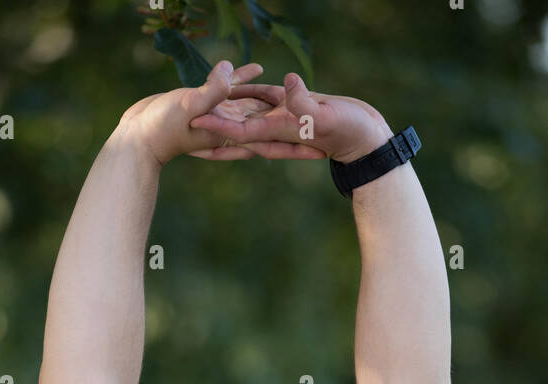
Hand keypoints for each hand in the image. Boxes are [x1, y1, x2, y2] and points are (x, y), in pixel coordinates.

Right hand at [120, 61, 327, 163]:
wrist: (138, 135)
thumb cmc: (159, 127)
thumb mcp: (188, 105)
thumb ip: (212, 90)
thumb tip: (231, 71)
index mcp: (232, 135)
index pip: (273, 141)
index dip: (297, 143)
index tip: (323, 148)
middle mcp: (231, 129)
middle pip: (271, 130)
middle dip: (296, 130)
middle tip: (324, 128)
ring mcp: (221, 116)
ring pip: (257, 109)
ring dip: (277, 104)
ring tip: (298, 97)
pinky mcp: (209, 102)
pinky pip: (234, 90)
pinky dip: (248, 81)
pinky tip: (261, 69)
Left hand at [188, 72, 393, 162]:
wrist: (366, 138)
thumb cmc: (351, 130)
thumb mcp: (327, 116)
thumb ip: (305, 101)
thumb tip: (286, 85)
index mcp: (280, 131)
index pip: (242, 129)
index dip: (218, 124)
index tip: (194, 118)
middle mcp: (276, 128)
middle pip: (235, 127)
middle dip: (210, 125)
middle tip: (180, 120)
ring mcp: (283, 118)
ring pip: (245, 112)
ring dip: (223, 108)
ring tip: (198, 102)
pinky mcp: (292, 106)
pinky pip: (263, 98)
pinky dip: (247, 90)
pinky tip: (233, 80)